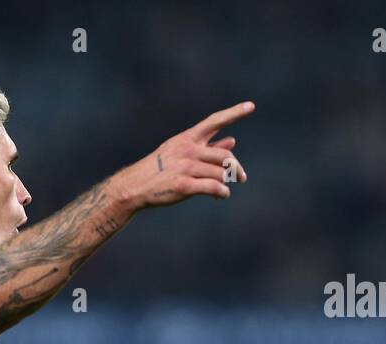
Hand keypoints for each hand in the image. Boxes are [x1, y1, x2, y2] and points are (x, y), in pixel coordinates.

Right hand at [118, 101, 253, 208]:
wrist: (135, 186)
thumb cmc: (160, 169)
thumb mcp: (181, 153)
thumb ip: (208, 148)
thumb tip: (232, 141)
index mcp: (188, 138)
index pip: (214, 121)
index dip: (234, 113)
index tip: (251, 106)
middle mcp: (188, 150)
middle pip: (225, 157)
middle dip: (236, 168)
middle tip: (242, 177)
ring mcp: (186, 167)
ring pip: (220, 173)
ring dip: (227, 183)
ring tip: (224, 190)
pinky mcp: (183, 185)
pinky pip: (213, 187)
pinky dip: (222, 192)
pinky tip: (222, 195)